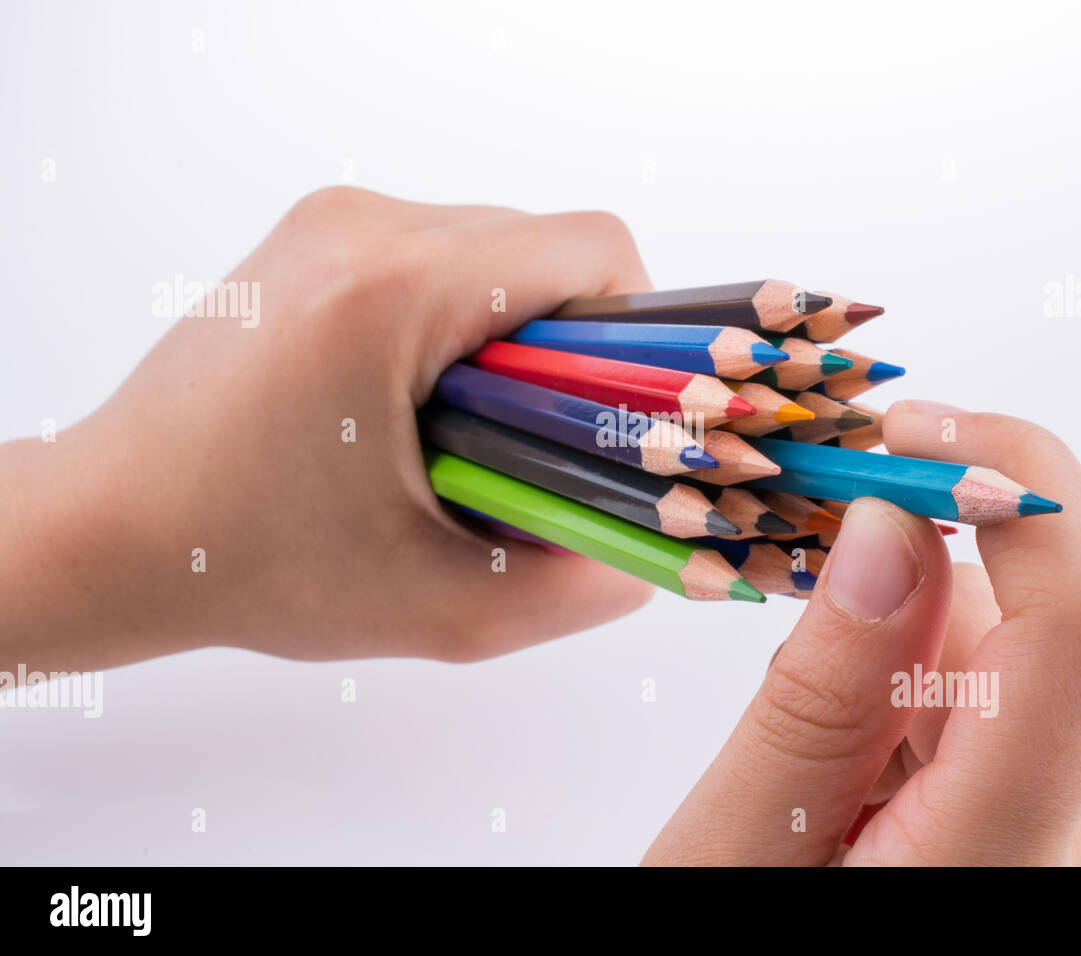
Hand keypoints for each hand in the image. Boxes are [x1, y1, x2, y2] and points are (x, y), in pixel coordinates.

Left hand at [0, 188, 656, 669]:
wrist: (111, 528)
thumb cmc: (248, 562)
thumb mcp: (443, 605)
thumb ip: (579, 588)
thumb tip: (664, 553)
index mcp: (394, 291)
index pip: (592, 253)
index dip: (639, 337)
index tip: (621, 415)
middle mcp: (362, 228)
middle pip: (548, 249)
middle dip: (574, 349)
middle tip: (541, 443)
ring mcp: (330, 222)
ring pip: (496, 249)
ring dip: (516, 336)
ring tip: (472, 429)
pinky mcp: (312, 237)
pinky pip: (438, 253)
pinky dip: (461, 320)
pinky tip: (422, 401)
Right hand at [643, 401, 1080, 864]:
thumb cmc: (732, 950)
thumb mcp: (740, 844)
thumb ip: (822, 692)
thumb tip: (889, 527)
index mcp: (1003, 853)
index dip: (1020, 488)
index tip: (907, 434)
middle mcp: (1074, 840)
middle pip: (1036, 625)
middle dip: (918, 571)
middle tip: (801, 556)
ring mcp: (1070, 832)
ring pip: (1008, 655)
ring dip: (904, 637)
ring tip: (809, 730)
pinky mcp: (1048, 817)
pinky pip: (996, 697)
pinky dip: (916, 678)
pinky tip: (847, 746)